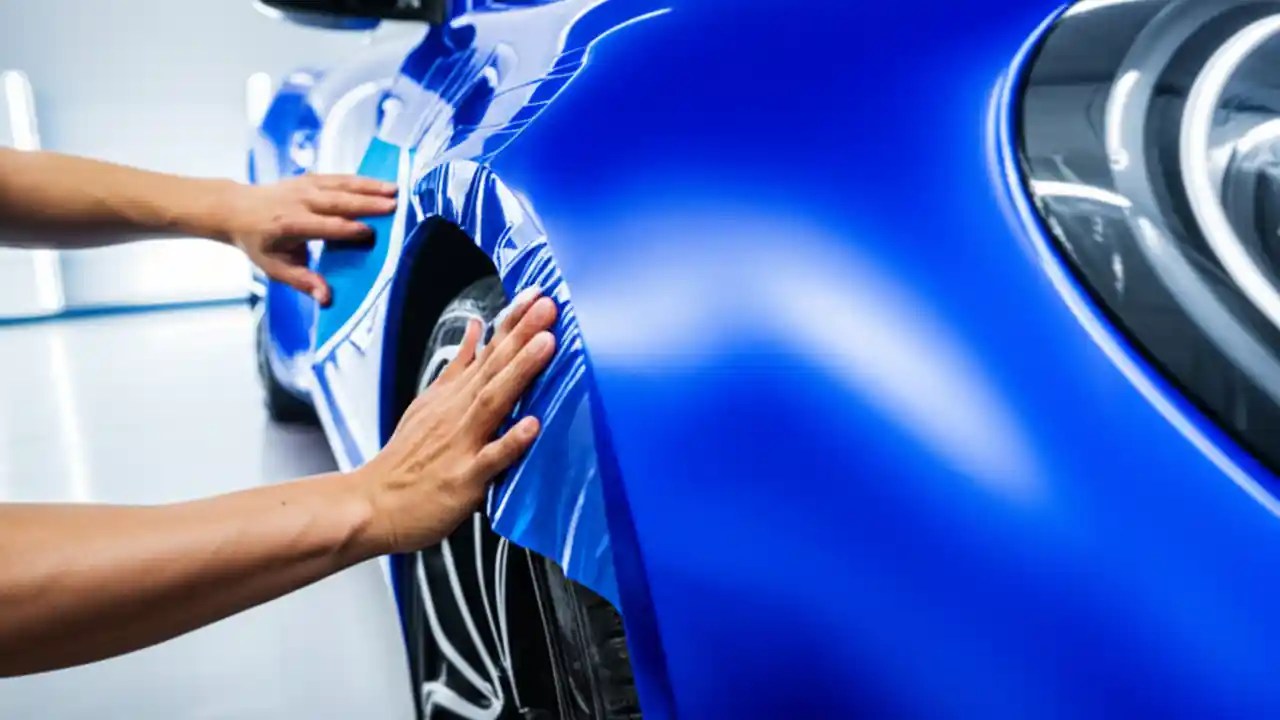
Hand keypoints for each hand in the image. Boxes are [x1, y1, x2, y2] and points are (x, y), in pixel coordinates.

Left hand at [220, 175, 397, 304]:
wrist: (236, 209)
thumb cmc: (258, 243)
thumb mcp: (274, 268)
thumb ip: (302, 281)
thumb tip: (326, 299)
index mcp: (290, 225)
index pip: (324, 226)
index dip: (347, 230)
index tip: (371, 235)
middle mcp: (299, 201)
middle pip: (338, 201)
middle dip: (366, 203)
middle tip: (394, 206)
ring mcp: (304, 186)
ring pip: (341, 185)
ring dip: (369, 187)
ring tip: (394, 190)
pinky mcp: (310, 178)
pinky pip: (338, 177)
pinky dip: (361, 179)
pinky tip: (380, 183)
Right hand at [354, 288, 557, 554]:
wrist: (373, 504)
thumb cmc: (406, 458)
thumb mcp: (429, 402)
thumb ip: (459, 367)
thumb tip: (478, 330)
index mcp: (453, 395)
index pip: (488, 351)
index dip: (513, 322)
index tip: (537, 295)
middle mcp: (458, 412)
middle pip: (493, 366)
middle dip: (522, 334)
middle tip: (547, 305)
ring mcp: (461, 443)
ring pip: (494, 401)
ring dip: (520, 371)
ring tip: (545, 345)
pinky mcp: (463, 478)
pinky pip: (490, 458)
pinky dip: (511, 441)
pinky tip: (532, 425)